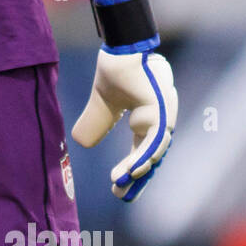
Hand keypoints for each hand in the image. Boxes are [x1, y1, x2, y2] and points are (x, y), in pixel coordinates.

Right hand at [71, 50, 177, 202]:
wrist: (119, 50)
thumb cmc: (114, 70)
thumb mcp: (99, 106)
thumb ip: (94, 124)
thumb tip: (82, 144)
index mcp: (147, 117)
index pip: (143, 150)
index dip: (132, 170)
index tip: (119, 188)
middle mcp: (159, 117)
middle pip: (152, 154)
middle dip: (138, 176)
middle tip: (122, 194)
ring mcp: (164, 112)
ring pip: (155, 148)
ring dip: (139, 169)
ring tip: (123, 183)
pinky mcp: (161, 108)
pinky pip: (154, 138)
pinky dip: (144, 156)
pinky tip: (132, 170)